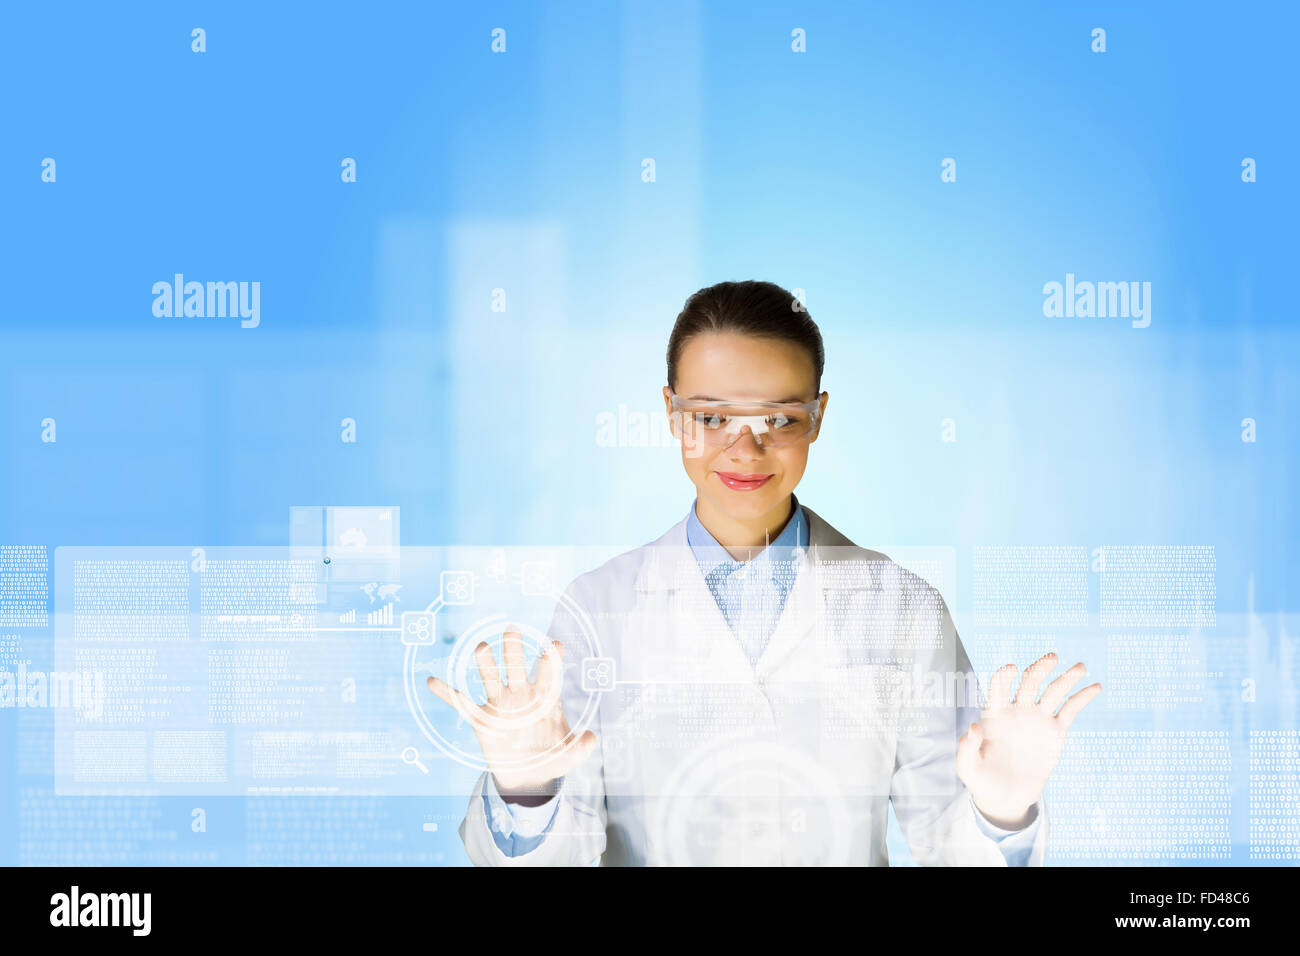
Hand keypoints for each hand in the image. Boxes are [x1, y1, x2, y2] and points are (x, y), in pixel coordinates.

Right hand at [426, 624, 597, 797]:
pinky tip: (433, 681)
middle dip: (514, 650)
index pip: (550, 675)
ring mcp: (500, 705)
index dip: (552, 660)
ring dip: (485, 663)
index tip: (555, 645)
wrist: (529, 776)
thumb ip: (580, 749)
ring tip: (480, 647)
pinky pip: (461, 704)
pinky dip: (447, 693)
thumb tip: (592, 739)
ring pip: (491, 678)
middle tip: (512, 629)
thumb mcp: (569, 756)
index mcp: (545, 698)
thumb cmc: (552, 758)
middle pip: (518, 667)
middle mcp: (521, 695)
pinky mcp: (482, 721)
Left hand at [957, 652, 1100, 828]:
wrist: (1006, 795)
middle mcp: (1017, 710)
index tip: (1013, 669)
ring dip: (1067, 678)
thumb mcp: (967, 767)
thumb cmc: (982, 779)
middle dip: (1040, 668)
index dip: (1005, 675)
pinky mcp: (1056, 732)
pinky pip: (1071, 710)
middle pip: (1030, 681)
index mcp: (994, 713)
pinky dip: (1083, 698)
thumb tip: (974, 726)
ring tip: (1081, 667)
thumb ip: (966, 748)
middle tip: (1052, 658)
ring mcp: (1038, 719)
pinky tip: (1095, 687)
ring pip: (1053, 691)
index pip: (999, 685)